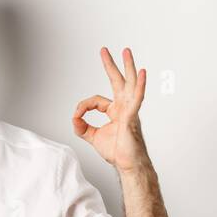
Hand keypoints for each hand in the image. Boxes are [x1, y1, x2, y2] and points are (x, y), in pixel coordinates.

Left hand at [73, 46, 149, 173]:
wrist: (128, 165)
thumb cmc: (118, 151)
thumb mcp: (93, 137)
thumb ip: (82, 127)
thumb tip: (74, 118)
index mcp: (116, 111)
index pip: (96, 100)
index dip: (83, 106)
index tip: (76, 116)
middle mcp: (124, 107)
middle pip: (118, 81)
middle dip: (112, 65)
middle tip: (105, 50)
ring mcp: (130, 110)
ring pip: (130, 84)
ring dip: (128, 67)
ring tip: (127, 52)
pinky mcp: (133, 117)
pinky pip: (136, 98)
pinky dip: (139, 85)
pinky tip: (142, 74)